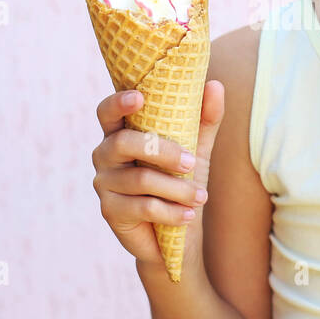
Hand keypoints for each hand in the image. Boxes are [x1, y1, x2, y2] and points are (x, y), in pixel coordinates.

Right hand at [91, 81, 224, 270]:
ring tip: (201, 197)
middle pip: (124, 143)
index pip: (107, 112)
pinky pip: (143, 207)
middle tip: (192, 163)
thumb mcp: (196, 150)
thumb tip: (216, 85)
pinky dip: (171, 212)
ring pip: (141, 179)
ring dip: (177, 189)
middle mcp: (105, 154)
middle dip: (163, 152)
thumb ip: (204, 119)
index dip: (118, 102)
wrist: (174, 234)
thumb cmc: (180, 182)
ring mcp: (103, 183)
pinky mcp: (109, 211)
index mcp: (120, 133)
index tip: (140, 97)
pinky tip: (188, 215)